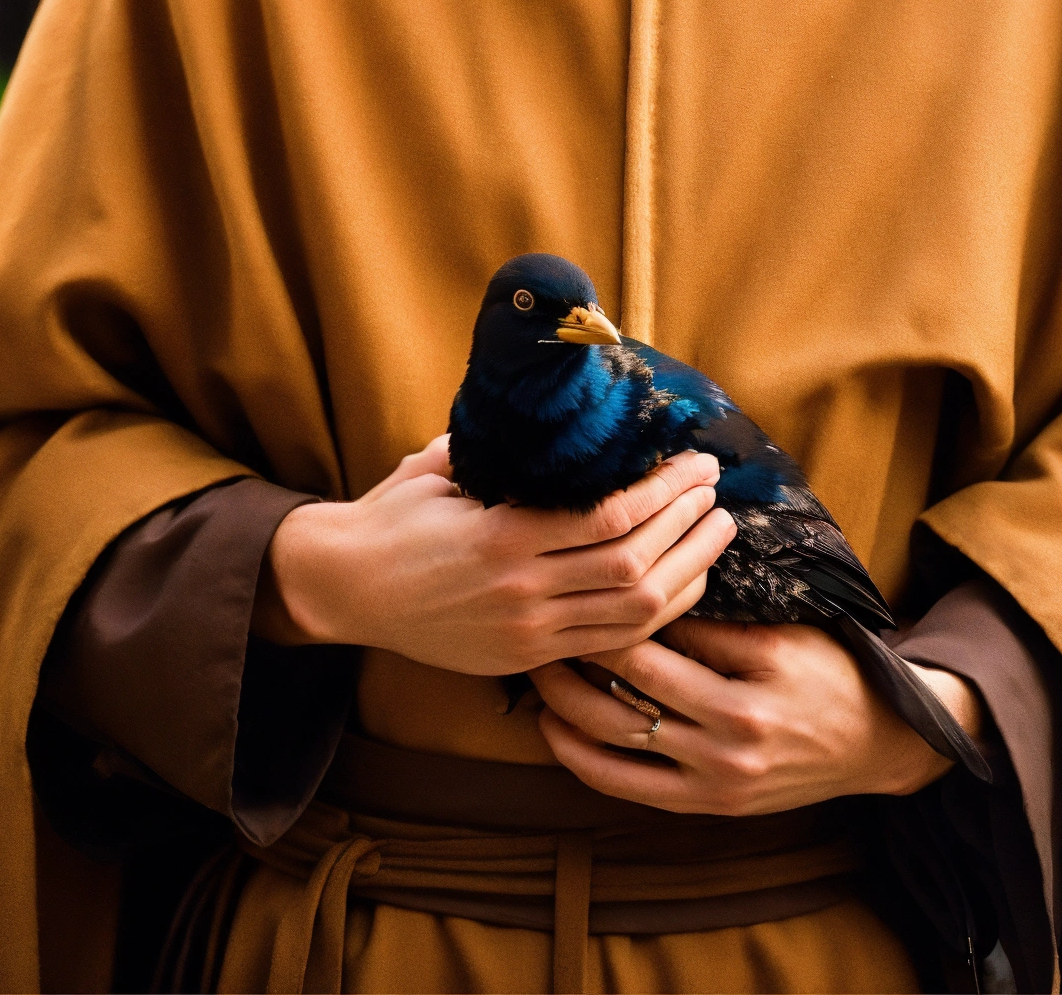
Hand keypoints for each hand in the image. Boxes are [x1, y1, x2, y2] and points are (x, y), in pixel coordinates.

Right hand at [254, 436, 736, 674]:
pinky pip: (607, 644)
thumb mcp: (443, 465)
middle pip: (633, 566)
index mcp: (503, 537)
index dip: (664, 493)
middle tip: (718, 489)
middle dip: (687, 526)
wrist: (344, 588)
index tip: (695, 464)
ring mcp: (525, 632)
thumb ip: (503, 446)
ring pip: (631, 616)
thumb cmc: (393, 515)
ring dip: (687, 573)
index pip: (608, 519)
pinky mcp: (524, 661)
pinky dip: (654, 617)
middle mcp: (520, 591)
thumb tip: (560, 402)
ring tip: (716, 533)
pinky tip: (681, 586)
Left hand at [532, 618, 980, 815]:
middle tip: (543, 615)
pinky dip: (585, 759)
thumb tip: (641, 580)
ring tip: (536, 668)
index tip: (579, 576)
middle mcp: (736, 728)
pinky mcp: (710, 805)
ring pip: (622, 735)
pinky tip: (553, 731)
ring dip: (569, 702)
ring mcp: (720, 774)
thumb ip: (719, 616)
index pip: (669, 627)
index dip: (615, 602)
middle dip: (582, 645)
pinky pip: (631, 786)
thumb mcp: (785, 629)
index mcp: (759, 668)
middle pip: (635, 679)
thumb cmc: (829, 669)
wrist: (874, 743)